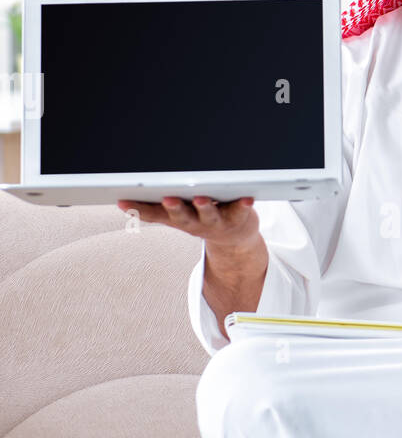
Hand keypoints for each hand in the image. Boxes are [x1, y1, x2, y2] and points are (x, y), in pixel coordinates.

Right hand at [116, 196, 259, 249]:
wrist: (235, 239)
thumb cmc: (201, 219)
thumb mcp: (175, 216)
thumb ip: (152, 209)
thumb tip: (120, 202)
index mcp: (177, 219)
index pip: (154, 214)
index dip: (139, 209)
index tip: (122, 200)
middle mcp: (195, 223)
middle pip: (182, 216)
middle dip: (174, 208)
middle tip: (168, 198)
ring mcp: (217, 222)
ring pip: (209, 215)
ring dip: (204, 207)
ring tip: (201, 198)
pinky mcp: (239, 217)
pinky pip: (241, 211)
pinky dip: (243, 205)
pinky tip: (246, 198)